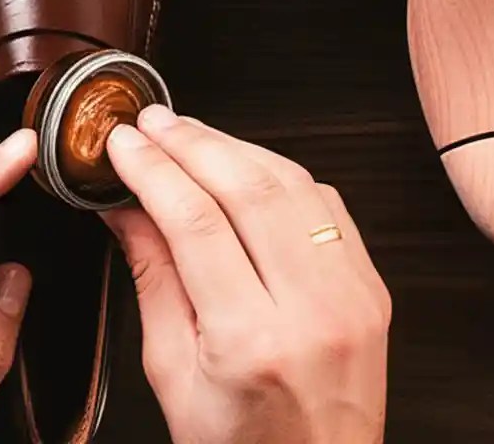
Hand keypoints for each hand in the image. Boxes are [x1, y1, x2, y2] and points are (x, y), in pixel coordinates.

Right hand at [103, 106, 390, 443]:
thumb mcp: (170, 371)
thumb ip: (152, 279)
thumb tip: (125, 209)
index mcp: (251, 341)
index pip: (195, 222)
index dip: (152, 170)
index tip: (122, 146)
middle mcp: (313, 311)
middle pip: (248, 188)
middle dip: (191, 142)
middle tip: (151, 123)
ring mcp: (352, 296)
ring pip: (293, 184)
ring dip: (235, 146)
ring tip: (189, 133)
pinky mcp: (370, 288)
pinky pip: (326, 205)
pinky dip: (280, 174)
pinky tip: (244, 165)